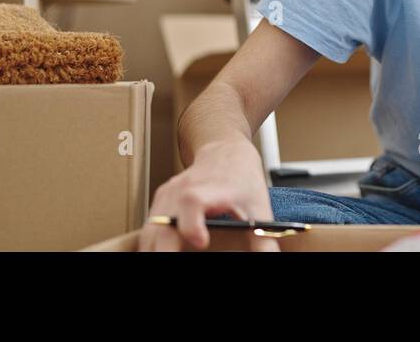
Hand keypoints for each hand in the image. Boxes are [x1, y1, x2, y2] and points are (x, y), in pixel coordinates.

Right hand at [138, 138, 279, 251]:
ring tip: (167, 262)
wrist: (225, 152)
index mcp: (205, 190)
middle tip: (175, 266)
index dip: (191, 224)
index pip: (192, 203)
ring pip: (150, 231)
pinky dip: (152, 246)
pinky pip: (148, 228)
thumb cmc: (242, 179)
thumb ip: (263, 239)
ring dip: (154, 250)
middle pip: (161, 225)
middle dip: (165, 252)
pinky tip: (162, 253)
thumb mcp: (259, 207)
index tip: (200, 241)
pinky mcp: (159, 202)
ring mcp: (165, 197)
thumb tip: (271, 259)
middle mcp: (180, 191)